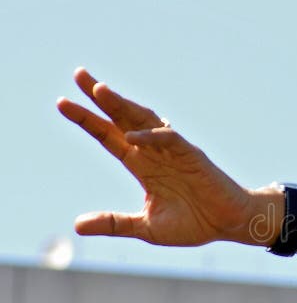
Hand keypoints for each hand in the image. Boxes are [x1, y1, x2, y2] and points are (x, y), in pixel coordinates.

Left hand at [56, 68, 262, 245]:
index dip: (87, 120)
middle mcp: (155, 152)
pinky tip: (131, 136)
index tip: (62, 103)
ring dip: (122, 105)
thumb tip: (77, 226)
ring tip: (99, 89)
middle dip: (100, 98)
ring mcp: (174, 151)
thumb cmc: (194, 223)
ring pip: (144, 120)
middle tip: (78, 75)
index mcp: (142, 166)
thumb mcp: (146, 227)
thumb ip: (114, 223)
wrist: (229, 224)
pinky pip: (169, 140)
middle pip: (123, 118)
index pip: (109, 136)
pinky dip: (150, 136)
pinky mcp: (193, 156)